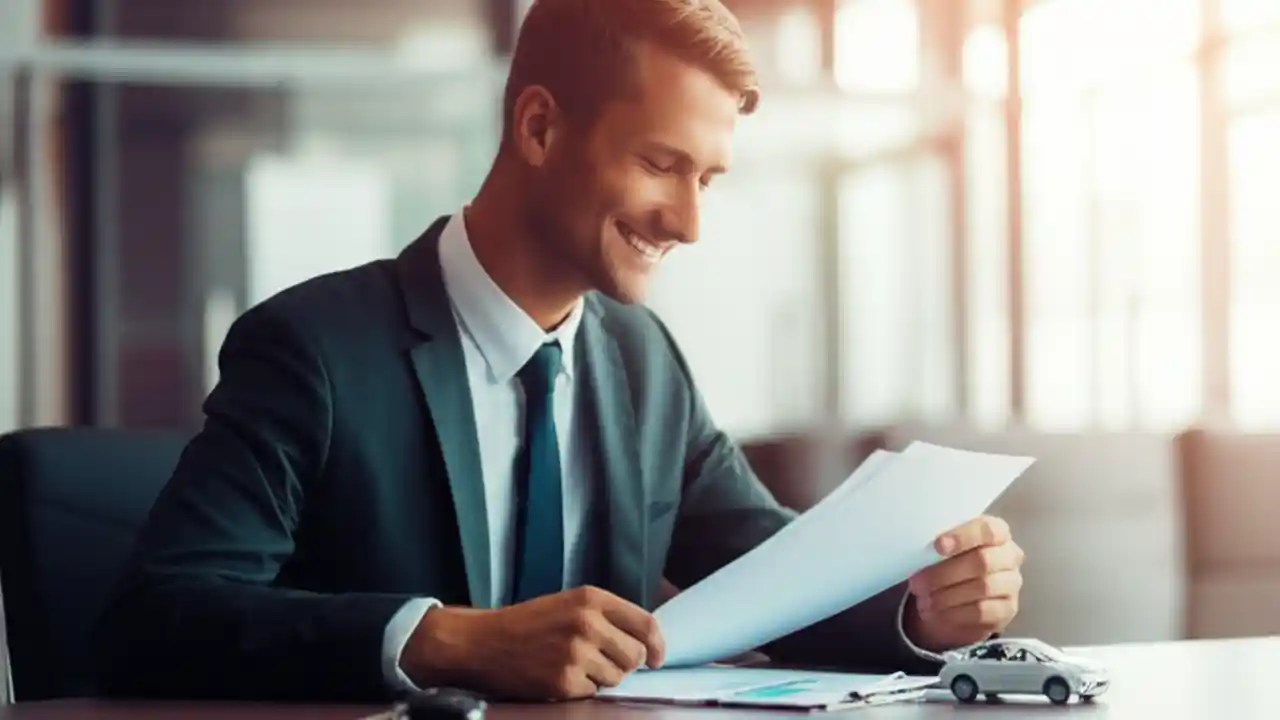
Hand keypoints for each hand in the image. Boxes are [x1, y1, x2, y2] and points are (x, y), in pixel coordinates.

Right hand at [400, 586, 664, 699]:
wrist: (483, 642)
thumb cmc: (529, 624)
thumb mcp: (569, 604)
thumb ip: (606, 617)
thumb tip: (646, 643)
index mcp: (592, 598)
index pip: (646, 623)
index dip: (657, 645)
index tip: (657, 658)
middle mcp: (588, 622)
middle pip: (635, 656)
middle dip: (625, 664)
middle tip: (600, 660)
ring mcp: (576, 653)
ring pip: (616, 678)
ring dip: (601, 677)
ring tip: (573, 665)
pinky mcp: (564, 682)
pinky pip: (592, 693)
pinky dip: (580, 690)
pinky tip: (558, 676)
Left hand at [904, 515, 1024, 651]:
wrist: (959, 597)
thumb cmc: (950, 562)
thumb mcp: (944, 549)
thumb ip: (938, 547)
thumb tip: (918, 552)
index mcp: (996, 532)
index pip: (987, 529)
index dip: (963, 536)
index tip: (938, 546)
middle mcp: (1010, 556)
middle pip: (982, 561)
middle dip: (945, 573)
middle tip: (918, 582)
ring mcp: (1012, 584)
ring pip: (982, 587)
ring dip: (947, 595)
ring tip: (924, 600)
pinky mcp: (1007, 610)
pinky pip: (982, 612)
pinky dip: (955, 613)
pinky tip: (937, 612)